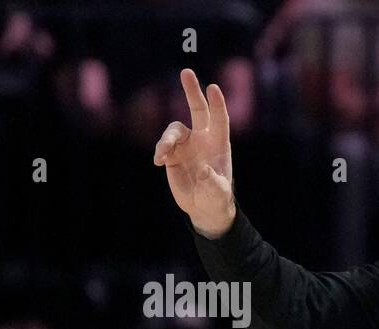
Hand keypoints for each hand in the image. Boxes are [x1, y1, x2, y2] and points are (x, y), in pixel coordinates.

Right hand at [153, 68, 235, 237]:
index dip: (217, 104)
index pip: (220, 120)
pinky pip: (163, 146)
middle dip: (192, 90)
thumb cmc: (216, 198)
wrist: (202, 207)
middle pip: (197, 109)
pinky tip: (159, 162)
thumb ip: (213, 182)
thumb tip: (203, 170)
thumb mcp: (218, 193)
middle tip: (186, 71)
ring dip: (166, 140)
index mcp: (219, 144)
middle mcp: (202, 139)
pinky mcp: (171, 153)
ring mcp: (186, 144)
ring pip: (173, 130)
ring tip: (161, 155)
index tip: (213, 87)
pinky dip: (160, 151)